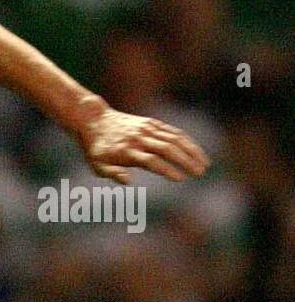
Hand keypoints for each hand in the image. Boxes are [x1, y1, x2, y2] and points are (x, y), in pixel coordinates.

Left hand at [81, 108, 209, 184]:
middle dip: (185, 161)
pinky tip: (196, 151)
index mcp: (127, 151)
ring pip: (174, 139)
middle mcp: (139, 139)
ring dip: (191, 151)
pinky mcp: (152, 123)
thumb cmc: (96, 149)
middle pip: (167, 149)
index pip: (151, 161)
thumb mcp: (97, 165)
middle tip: (199, 173)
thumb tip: (129, 181)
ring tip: (205, 164)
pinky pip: (173, 131)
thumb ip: (112, 173)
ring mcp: (147, 129)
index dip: (167, 170)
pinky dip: (187, 141)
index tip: (181, 179)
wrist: (95, 120)